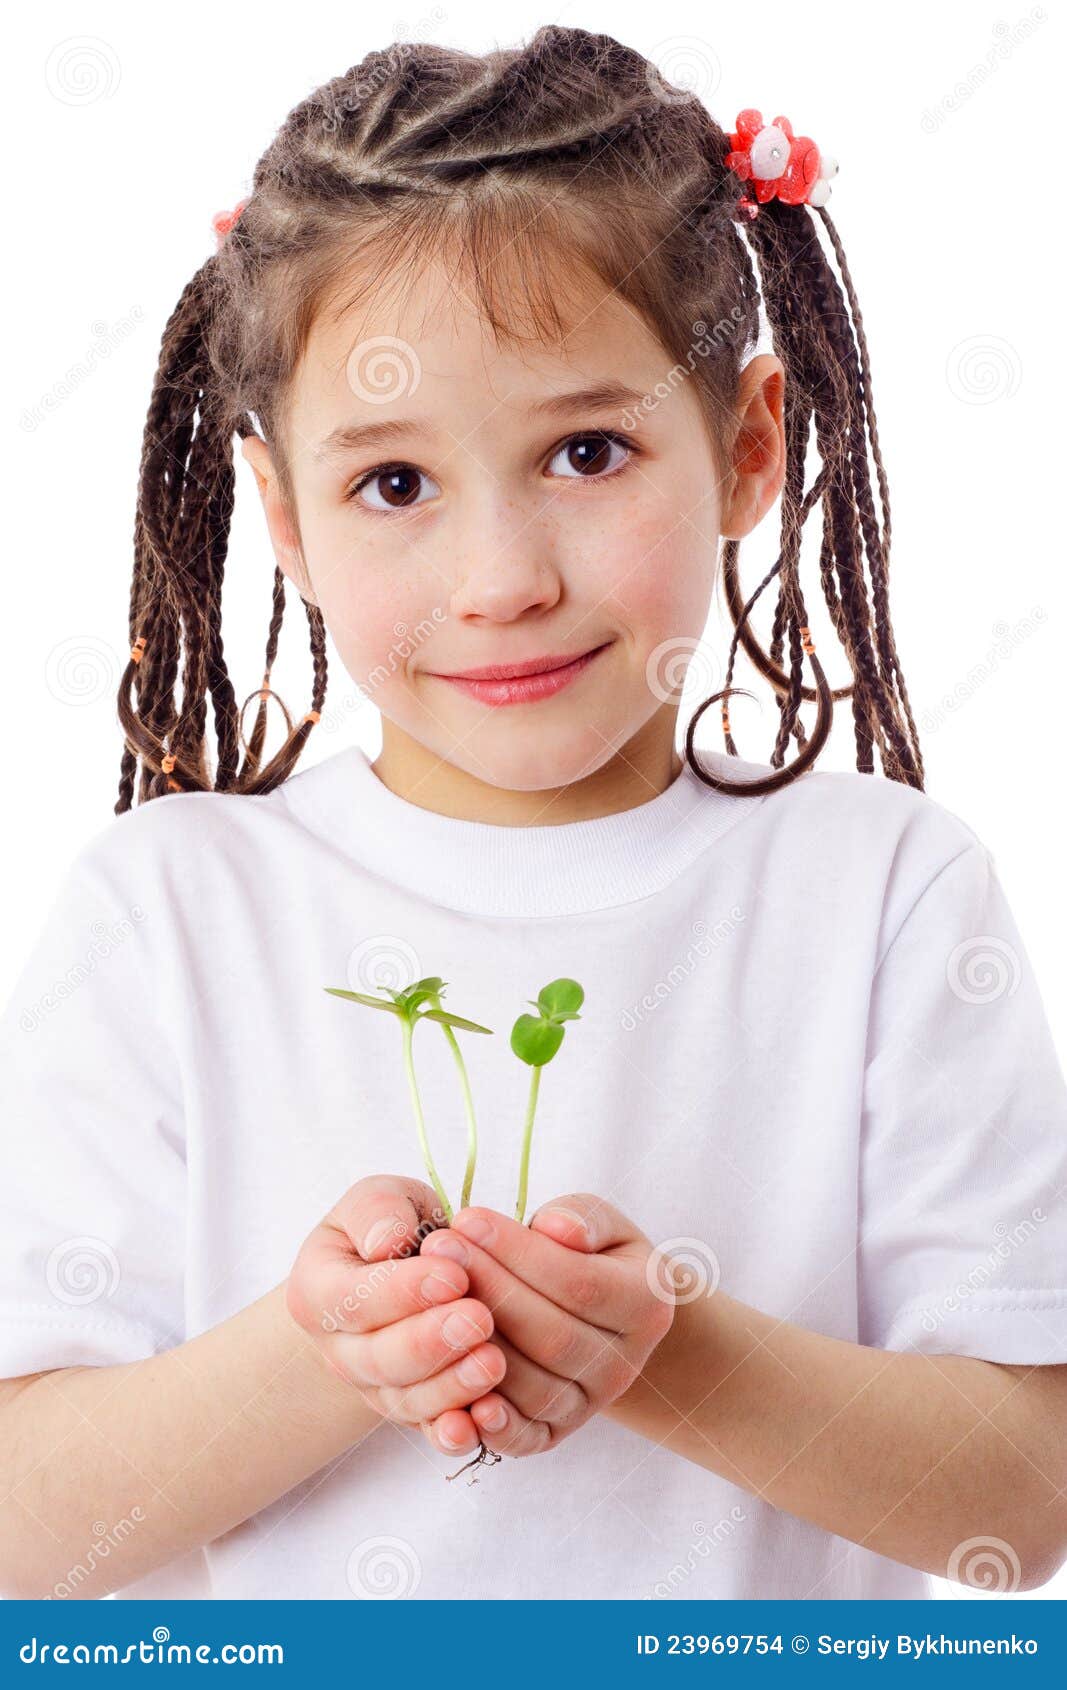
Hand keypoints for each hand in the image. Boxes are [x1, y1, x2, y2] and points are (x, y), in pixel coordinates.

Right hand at [285, 1174, 504, 1447]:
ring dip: (452, 1385)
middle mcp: (339, 1350)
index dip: (402, 1291)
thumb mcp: (377, 1201)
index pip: (353, 1300)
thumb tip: (387, 1241)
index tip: (453, 1274)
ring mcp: (374, 1388)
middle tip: (479, 1319)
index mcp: (317, 1292)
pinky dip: (455, 1433)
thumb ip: (377, 1211)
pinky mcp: (413, 1411)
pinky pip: (430, 1431)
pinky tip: (484, 1421)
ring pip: (408, 1399)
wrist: (398, 1274)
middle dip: (431, 1342)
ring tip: (494, 1361)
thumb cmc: (390, 1228)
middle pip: (379, 1359)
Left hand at [417, 1193, 675, 1457]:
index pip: (579, 1283)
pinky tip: (458, 1402)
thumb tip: (556, 1228)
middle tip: (438, 1249)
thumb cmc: (593, 1256)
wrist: (602, 1318)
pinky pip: (525, 1438)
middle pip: (552, 1337)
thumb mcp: (601, 1223)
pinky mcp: (556, 1434)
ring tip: (430, 1300)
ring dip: (475, 1347)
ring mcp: (591, 1404)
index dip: (519, 1252)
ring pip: (533, 1387)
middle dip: (488, 1289)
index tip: (468, 1219)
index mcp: (646, 1305)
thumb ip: (584, 1217)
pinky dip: (492, 1427)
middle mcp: (625, 1364)